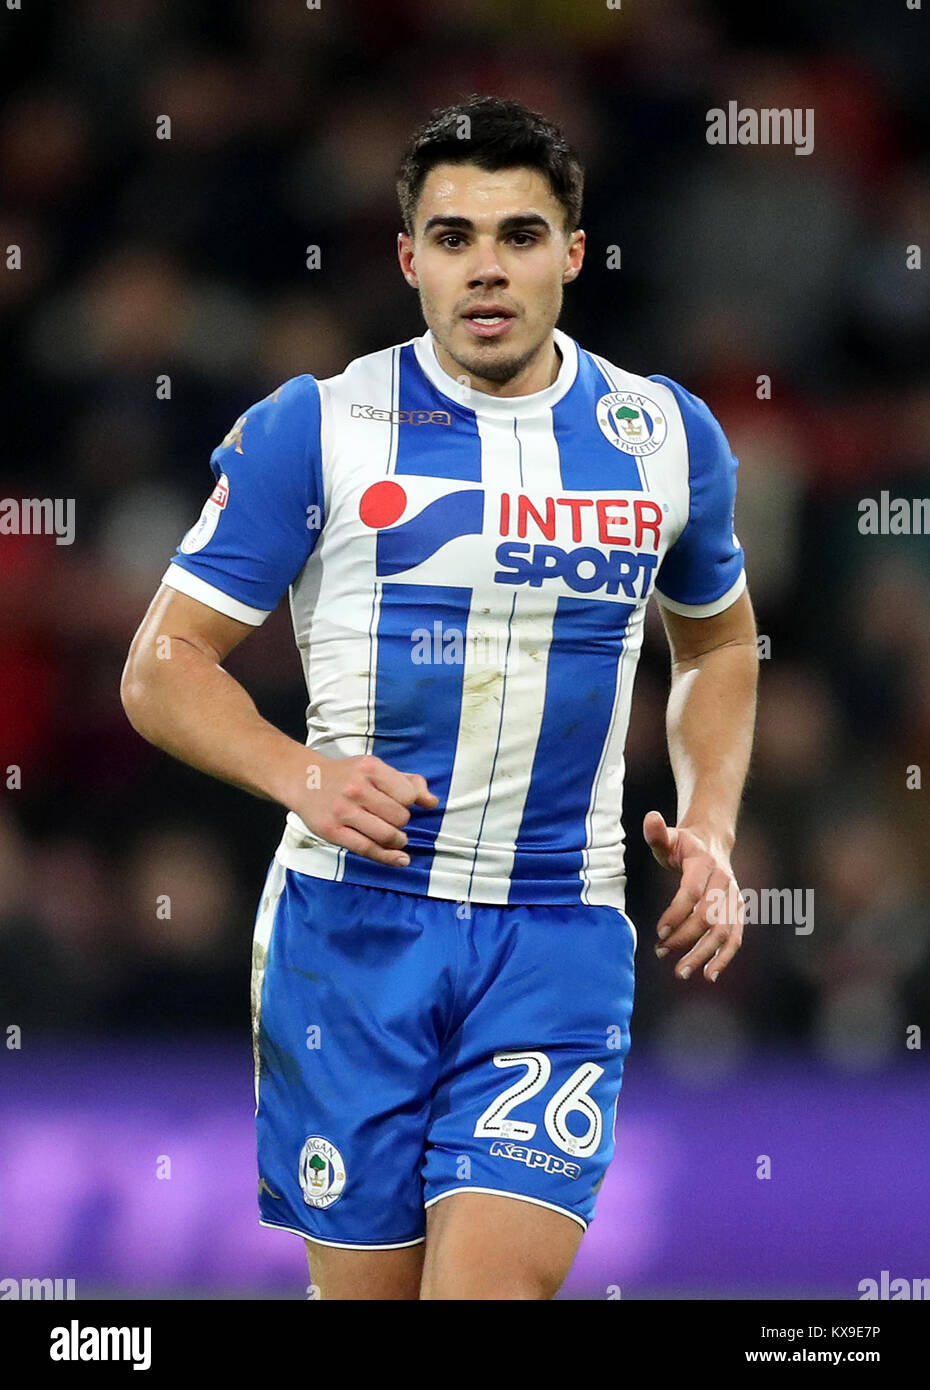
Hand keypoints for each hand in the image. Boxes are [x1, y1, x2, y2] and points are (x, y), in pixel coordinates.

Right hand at [293, 752, 438, 867]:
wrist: (305, 780)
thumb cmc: (348, 775)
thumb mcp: (377, 769)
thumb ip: (408, 782)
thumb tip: (432, 803)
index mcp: (369, 768)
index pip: (408, 795)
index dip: (409, 803)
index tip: (400, 803)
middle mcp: (356, 788)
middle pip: (400, 817)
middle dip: (402, 821)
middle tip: (392, 819)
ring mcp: (342, 811)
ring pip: (386, 835)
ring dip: (398, 840)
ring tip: (396, 837)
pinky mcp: (332, 831)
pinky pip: (367, 849)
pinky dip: (388, 857)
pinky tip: (401, 859)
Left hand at [643, 810, 743, 981]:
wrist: (712, 843)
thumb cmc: (683, 844)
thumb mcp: (667, 837)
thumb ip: (656, 832)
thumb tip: (650, 817)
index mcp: (705, 863)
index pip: (692, 892)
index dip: (676, 913)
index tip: (658, 932)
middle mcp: (724, 881)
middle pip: (709, 916)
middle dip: (685, 938)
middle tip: (661, 954)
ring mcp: (734, 897)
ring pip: (725, 931)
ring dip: (704, 954)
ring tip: (681, 972)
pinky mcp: (737, 911)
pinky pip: (735, 937)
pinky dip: (725, 957)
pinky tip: (709, 974)